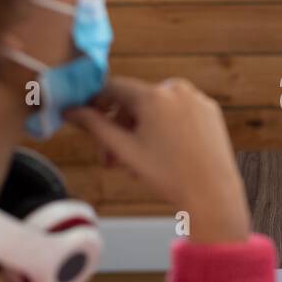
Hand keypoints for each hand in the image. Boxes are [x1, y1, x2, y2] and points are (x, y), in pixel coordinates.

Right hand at [65, 75, 249, 243]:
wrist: (212, 193)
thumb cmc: (168, 175)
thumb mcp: (124, 150)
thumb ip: (94, 125)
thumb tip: (70, 110)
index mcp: (153, 95)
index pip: (112, 88)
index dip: (94, 103)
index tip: (85, 118)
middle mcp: (176, 89)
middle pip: (134, 101)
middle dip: (119, 128)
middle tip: (110, 159)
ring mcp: (196, 98)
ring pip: (156, 108)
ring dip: (140, 130)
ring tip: (136, 163)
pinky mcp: (210, 110)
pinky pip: (178, 113)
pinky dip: (165, 127)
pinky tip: (162, 153)